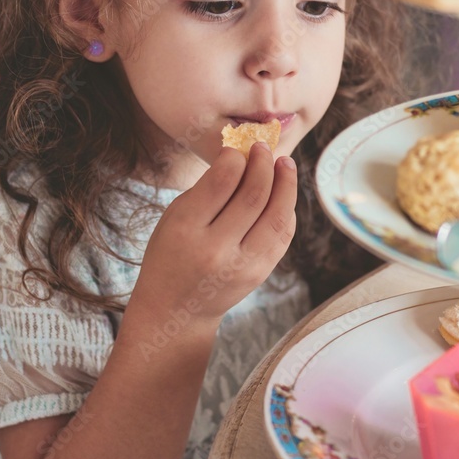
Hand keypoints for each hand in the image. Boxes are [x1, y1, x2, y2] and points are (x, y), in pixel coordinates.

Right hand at [132, 142, 297, 324]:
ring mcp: (241, 266)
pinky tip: (283, 193)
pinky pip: (283, 235)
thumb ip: (207, 188)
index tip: (239, 148)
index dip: (236, 157)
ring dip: (286, 184)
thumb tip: (244, 155)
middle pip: (254, 196)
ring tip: (285, 164)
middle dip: (264, 164)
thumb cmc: (171, 253)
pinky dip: (287, 209)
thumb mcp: (175, 217)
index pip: (222, 182)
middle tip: (264, 148)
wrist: (176, 310)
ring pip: (277, 216)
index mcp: (185, 229)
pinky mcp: (259, 275)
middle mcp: (215, 249)